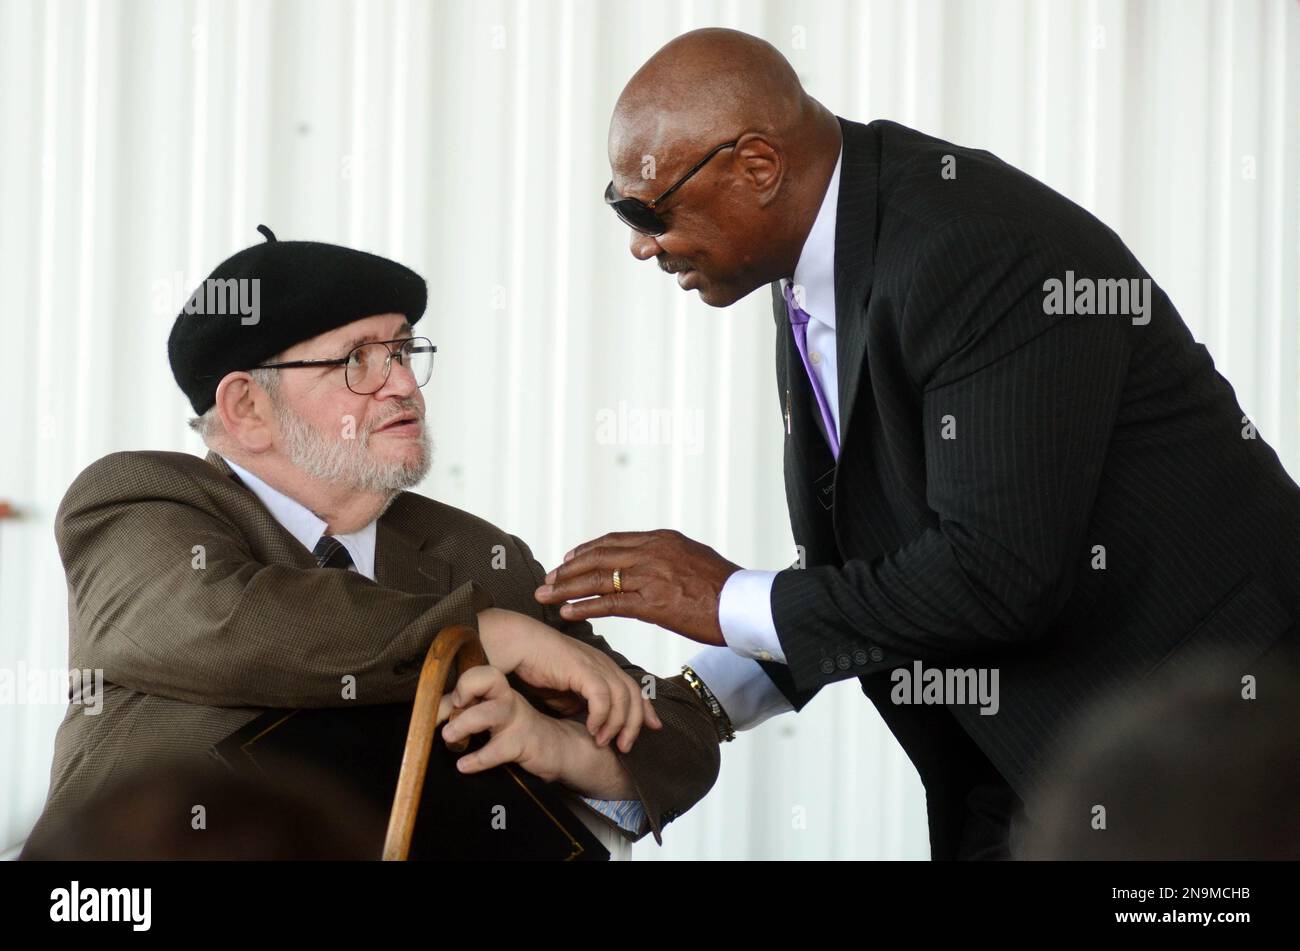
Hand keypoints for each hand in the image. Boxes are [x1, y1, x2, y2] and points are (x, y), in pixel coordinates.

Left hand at [436, 665, 568, 781]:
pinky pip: (498, 750)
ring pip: (492, 712)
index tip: (445, 705)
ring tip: (449, 737)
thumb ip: (461, 712)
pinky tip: (464, 765)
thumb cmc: (516, 730)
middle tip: (454, 705)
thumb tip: (431, 714)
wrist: (556, 749)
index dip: (458, 684)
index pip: (477, 674)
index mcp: (498, 691)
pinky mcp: (522, 743)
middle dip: (467, 686)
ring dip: (467, 722)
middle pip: (490, 677)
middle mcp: (507, 699)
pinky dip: (478, 759)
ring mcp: (516, 720)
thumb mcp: (489, 717)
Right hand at [475, 607, 661, 752]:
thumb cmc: (536, 665)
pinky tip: (592, 729)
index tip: (654, 728)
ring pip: (622, 698)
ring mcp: (595, 664)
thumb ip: (581, 705)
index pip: (634, 689)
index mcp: (603, 667)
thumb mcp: (565, 693)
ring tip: (604, 742)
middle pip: (634, 695)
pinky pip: (602, 696)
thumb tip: (594, 723)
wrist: (517, 645)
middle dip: (634, 724)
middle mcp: (604, 664)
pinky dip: (601, 715)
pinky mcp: (582, 668)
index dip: (646, 710)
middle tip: (626, 746)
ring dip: (616, 724)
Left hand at [533, 530, 740, 646]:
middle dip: (569, 569)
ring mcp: (650, 576)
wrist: (744, 604)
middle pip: (598, 556)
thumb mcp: (695, 559)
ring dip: (566, 587)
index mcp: (662, 539)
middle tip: (548, 578)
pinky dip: (583, 607)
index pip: (614, 541)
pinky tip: (566, 611)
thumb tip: (656, 563)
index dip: (587, 550)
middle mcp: (652, 552)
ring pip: (597, 578)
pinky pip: (608, 604)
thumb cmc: (726, 587)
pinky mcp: (652, 603)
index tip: (569, 559)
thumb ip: (670, 557)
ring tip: (545, 595)